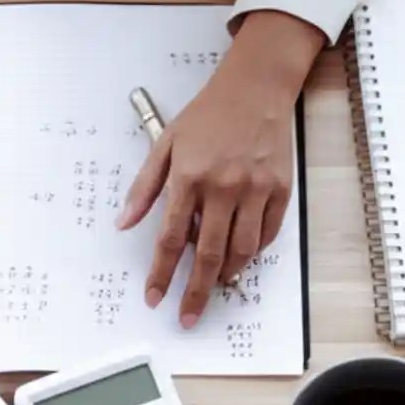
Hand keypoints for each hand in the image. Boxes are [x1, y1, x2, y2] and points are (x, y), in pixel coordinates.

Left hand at [116, 11, 323, 328]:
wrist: (256, 88)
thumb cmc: (207, 115)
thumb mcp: (165, 143)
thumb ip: (144, 188)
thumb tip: (124, 224)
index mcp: (189, 177)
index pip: (171, 239)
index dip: (162, 274)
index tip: (155, 298)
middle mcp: (224, 186)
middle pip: (209, 255)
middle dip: (197, 292)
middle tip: (188, 316)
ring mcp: (256, 189)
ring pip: (243, 250)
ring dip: (228, 274)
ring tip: (217, 282)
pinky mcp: (280, 188)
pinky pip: (267, 234)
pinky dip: (253, 251)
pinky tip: (241, 254)